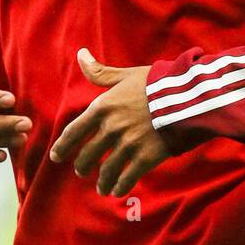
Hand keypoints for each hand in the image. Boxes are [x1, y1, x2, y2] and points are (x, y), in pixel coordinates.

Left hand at [50, 48, 171, 195]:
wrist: (188, 97)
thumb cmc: (157, 83)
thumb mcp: (126, 75)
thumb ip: (101, 72)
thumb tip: (80, 54)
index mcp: (103, 107)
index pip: (74, 131)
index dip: (63, 147)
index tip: (56, 157)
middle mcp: (111, 128)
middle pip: (88, 154)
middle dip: (83, 166)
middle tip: (82, 172)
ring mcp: (128, 145)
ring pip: (107, 170)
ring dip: (102, 181)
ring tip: (102, 188)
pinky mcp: (146, 158)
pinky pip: (127, 178)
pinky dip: (121, 186)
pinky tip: (118, 191)